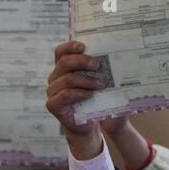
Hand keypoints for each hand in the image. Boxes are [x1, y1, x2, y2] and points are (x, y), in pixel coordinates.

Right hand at [46, 41, 106, 158]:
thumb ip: (98, 67)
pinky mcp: (53, 105)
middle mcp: (55, 78)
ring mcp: (52, 92)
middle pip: (64, 62)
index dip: (70, 46)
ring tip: (101, 84)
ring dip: (86, 80)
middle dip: (82, 61)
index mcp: (63, 68)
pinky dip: (79, 93)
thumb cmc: (94, 99)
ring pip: (66, 79)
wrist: (89, 123)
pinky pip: (64, 95)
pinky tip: (90, 95)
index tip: (84, 46)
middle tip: (98, 65)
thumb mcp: (97, 79)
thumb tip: (116, 50)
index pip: (60, 52)